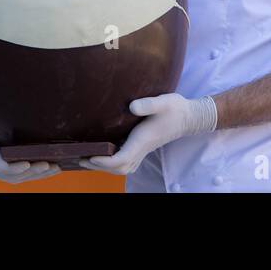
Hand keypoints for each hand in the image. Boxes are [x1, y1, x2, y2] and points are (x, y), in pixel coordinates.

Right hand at [0, 112, 61, 183]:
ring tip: (55, 165)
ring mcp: (9, 169)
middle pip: (17, 175)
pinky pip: (32, 173)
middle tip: (46, 164)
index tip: (26, 163)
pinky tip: (57, 166)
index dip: (13, 168)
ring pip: (27, 176)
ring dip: (41, 173)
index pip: (1, 168)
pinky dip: (45, 172)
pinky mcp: (19, 167)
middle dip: (32, 171)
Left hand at [79, 93, 216, 174]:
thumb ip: (148, 104)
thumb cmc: (175, 108)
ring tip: (89, 157)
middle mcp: (142, 148)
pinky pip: (127, 162)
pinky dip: (114, 163)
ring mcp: (144, 150)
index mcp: (143, 140)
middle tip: (80, 157)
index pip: (120, 159)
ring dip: (106, 167)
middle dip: (99, 166)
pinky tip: (105, 153)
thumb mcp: (163, 102)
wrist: (190, 116)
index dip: (102, 161)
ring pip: (123, 168)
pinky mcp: (144, 147)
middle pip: (119, 168)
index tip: (88, 154)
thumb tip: (131, 107)